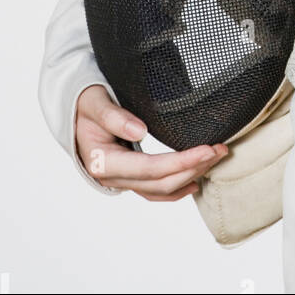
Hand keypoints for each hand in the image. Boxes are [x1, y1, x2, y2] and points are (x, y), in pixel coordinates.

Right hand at [75, 84, 227, 200]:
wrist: (74, 112)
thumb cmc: (85, 104)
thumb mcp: (95, 103)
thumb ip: (114, 117)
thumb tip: (139, 131)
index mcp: (104, 162)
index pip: (150, 168)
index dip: (182, 162)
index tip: (208, 149)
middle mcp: (113, 177)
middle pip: (160, 183)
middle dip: (194, 168)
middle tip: (221, 150)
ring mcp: (121, 180)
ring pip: (160, 190)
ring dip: (190, 177)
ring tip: (215, 160)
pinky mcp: (129, 177)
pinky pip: (154, 190)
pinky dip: (176, 189)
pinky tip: (195, 182)